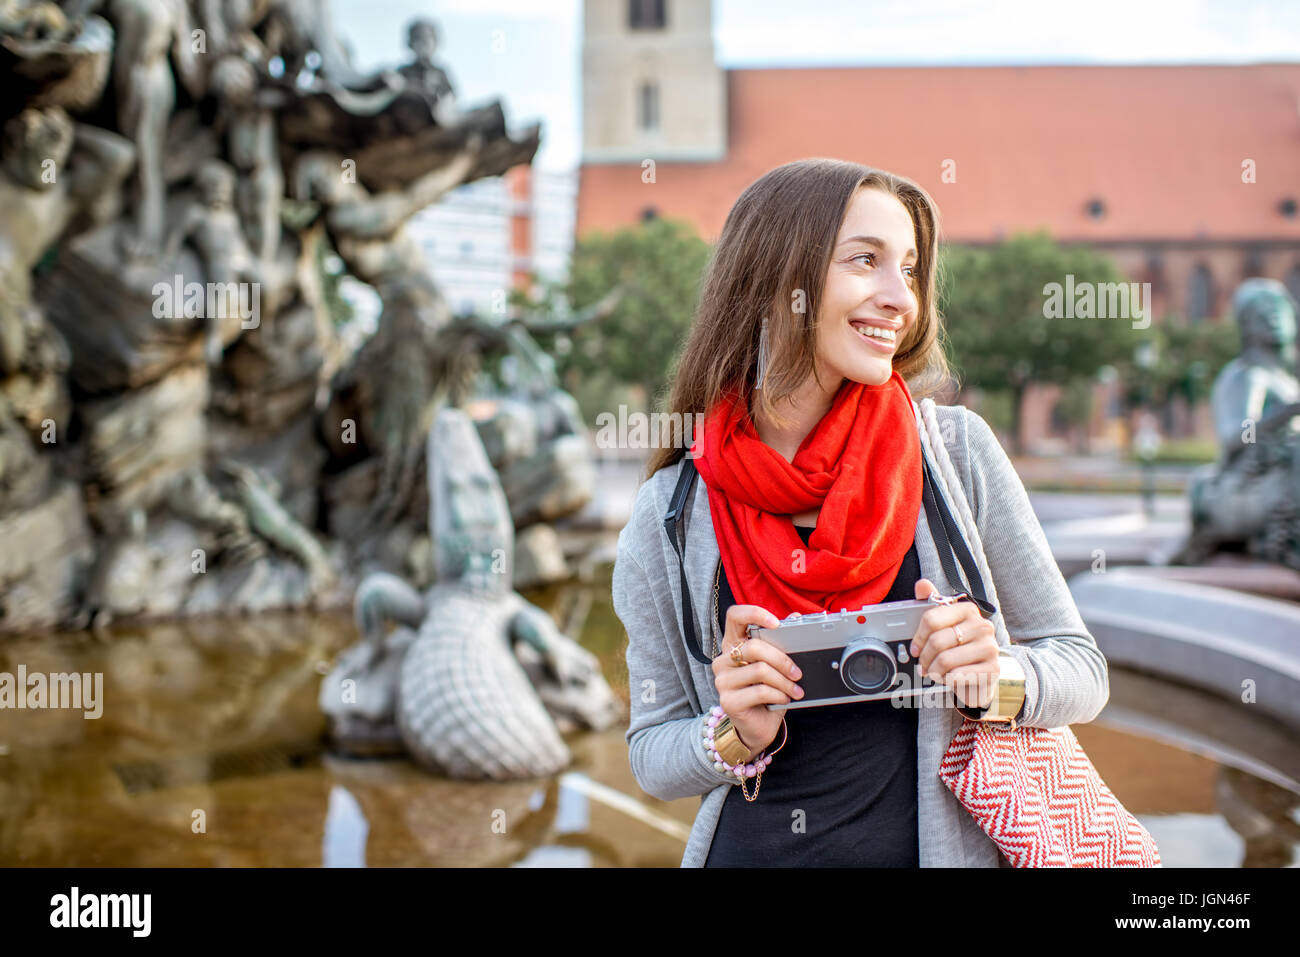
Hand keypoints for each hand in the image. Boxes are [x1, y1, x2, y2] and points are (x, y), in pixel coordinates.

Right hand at [712, 604, 802, 756]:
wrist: (757, 726)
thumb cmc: (766, 692)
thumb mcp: (775, 665)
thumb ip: (781, 641)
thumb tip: (796, 617)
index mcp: (733, 644)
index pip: (734, 616)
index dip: (754, 613)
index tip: (776, 623)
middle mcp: (723, 660)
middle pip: (754, 647)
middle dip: (783, 660)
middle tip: (797, 672)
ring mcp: (722, 680)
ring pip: (760, 670)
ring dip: (784, 681)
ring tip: (795, 689)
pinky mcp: (728, 701)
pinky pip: (760, 691)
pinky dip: (779, 694)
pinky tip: (784, 699)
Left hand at [910, 579, 998, 709]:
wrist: (979, 677)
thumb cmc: (958, 649)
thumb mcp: (944, 626)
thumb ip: (931, 605)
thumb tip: (922, 583)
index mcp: (968, 610)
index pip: (931, 619)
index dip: (918, 637)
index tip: (915, 649)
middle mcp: (982, 625)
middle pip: (937, 641)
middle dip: (925, 657)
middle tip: (924, 665)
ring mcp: (990, 647)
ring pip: (946, 660)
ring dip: (935, 670)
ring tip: (935, 672)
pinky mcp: (993, 668)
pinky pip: (957, 675)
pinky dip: (947, 680)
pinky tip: (949, 678)